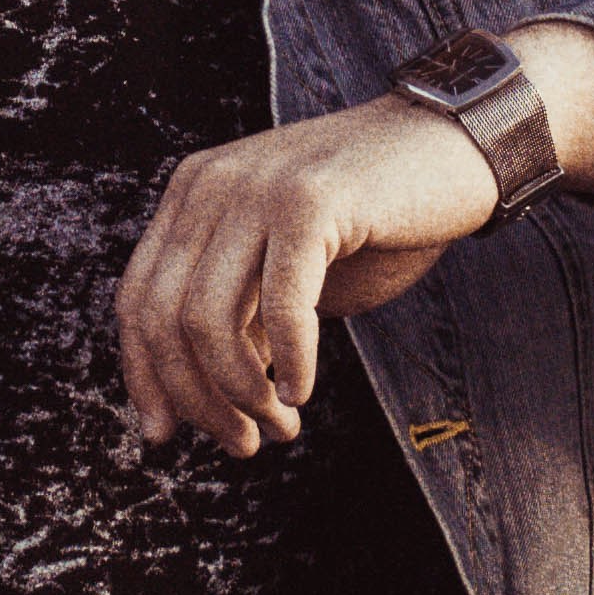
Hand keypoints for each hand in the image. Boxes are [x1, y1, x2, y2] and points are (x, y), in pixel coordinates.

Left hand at [113, 23, 593, 455]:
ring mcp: (256, 186)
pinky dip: (289, 361)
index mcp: (192, 195)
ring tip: (281, 427)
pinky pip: (280, 302)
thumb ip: (242, 318)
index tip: (166, 436)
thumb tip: (197, 401)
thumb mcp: (290, 274)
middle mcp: (210, 184)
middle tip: (244, 444)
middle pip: (164, 316)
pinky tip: (302, 392)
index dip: (145, 375)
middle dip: (197, 398)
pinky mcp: (310, 200)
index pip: (137, 299)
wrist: (456, 149)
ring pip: (207, 317)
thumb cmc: (377, 220)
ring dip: (240, 392)